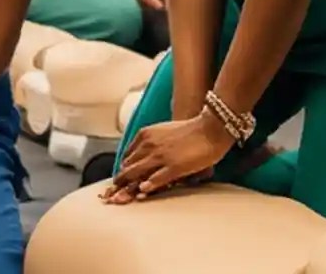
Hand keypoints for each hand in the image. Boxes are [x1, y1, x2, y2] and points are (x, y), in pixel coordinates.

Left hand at [105, 113, 232, 203]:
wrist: (210, 128)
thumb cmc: (190, 131)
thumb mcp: (163, 132)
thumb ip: (151, 144)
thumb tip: (143, 160)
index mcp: (145, 135)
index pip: (126, 157)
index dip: (123, 170)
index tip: (120, 181)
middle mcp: (149, 145)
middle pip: (127, 167)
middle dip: (121, 182)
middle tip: (115, 195)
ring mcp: (160, 156)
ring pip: (136, 174)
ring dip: (128, 187)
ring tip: (123, 198)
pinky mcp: (173, 167)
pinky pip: (155, 179)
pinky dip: (147, 187)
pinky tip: (143, 192)